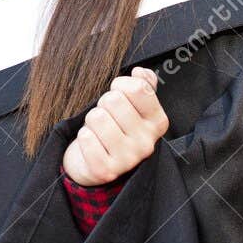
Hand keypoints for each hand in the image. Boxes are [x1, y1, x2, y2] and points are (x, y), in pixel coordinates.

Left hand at [62, 67, 167, 186]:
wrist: (99, 163)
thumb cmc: (117, 127)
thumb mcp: (135, 105)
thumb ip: (143, 85)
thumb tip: (140, 72)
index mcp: (158, 122)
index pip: (137, 88)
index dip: (121, 85)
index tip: (119, 94)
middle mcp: (147, 142)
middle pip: (113, 100)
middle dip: (104, 104)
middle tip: (108, 118)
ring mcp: (128, 158)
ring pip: (97, 117)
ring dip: (92, 121)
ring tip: (99, 131)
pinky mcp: (105, 170)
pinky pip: (85, 138)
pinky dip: (83, 137)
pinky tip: (92, 145)